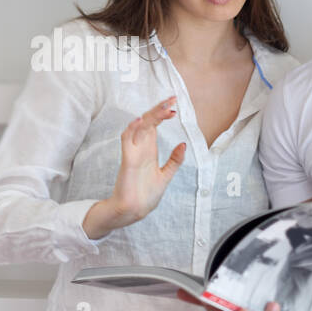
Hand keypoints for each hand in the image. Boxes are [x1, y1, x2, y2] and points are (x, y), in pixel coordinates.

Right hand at [100, 96, 186, 226]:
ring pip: (139, 127)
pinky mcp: (128, 161)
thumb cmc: (146, 195)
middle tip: (172, 99)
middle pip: (148, 122)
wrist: (134, 211)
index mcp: (149, 150)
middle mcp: (140, 148)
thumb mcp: (165, 176)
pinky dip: (132, 129)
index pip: (154, 125)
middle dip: (159, 110)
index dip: (162, 113)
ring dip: (151, 116)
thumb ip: (174, 161)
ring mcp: (133, 153)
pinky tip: (140, 121)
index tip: (174, 103)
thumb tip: (184, 144)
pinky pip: (127, 141)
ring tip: (165, 107)